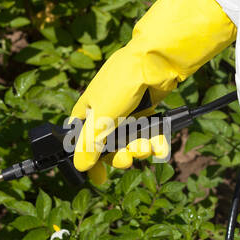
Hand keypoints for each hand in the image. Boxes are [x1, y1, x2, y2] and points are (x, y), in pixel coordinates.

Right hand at [70, 0, 235, 182]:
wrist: (153, 62)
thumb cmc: (121, 84)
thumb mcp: (102, 117)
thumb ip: (90, 144)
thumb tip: (80, 167)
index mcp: (88, 111)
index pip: (82, 142)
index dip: (91, 160)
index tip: (100, 177)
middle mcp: (106, 112)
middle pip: (110, 146)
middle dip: (120, 155)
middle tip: (129, 159)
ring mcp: (127, 112)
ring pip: (131, 141)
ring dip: (138, 149)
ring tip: (146, 147)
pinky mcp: (147, 111)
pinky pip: (148, 134)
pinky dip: (154, 141)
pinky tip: (159, 146)